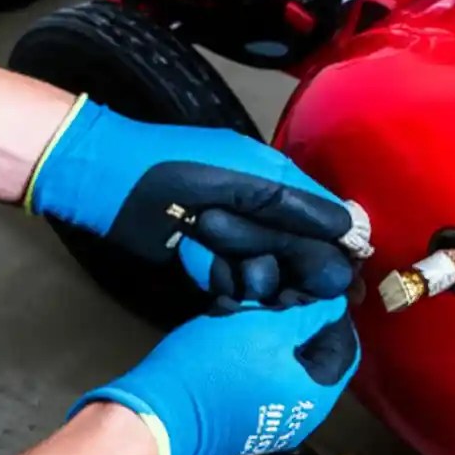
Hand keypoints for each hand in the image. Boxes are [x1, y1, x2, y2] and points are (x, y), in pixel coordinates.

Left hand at [26, 97, 365, 303]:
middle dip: (293, 270)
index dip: (336, 249)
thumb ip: (298, 205)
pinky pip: (233, 279)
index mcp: (275, 178)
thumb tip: (352, 229)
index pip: (324, 217)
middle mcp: (260, 208)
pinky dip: (227, 284)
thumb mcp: (244, 181)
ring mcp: (232, 235)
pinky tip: (219, 284)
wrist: (103, 182)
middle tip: (286, 286)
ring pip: (266, 269)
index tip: (348, 282)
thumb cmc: (174, 169)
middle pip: (297, 250)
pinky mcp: (205, 259)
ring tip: (239, 276)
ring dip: (256, 278)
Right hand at [71, 297, 358, 454]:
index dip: (332, 314)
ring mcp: (268, 417)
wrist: (158, 418)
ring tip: (243, 304)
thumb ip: (308, 316)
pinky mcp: (239, 416)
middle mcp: (300, 413)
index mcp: (317, 396)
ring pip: (280, 360)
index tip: (309, 287)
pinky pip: (256, 373)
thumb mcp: (268, 328)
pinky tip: (227, 325)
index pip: (346, 348)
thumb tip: (334, 306)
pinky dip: (248, 346)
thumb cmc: (215, 370)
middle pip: (311, 354)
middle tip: (270, 292)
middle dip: (293, 317)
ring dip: (266, 328)